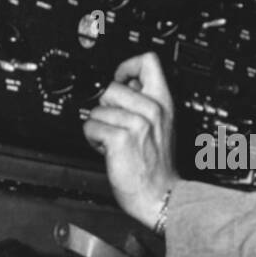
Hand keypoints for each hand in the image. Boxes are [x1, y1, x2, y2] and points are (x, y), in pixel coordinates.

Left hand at [82, 53, 178, 229]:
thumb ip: (145, 103)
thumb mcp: (161, 126)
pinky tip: (107, 149)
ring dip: (99, 125)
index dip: (127, 66)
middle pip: (112, 86)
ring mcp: (137, 123)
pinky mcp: (120, 138)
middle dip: (106, 105)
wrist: (161, 195)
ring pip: (97, 109)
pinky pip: (91, 126)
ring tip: (113, 140)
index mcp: (164, 102)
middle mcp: (152, 110)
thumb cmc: (157, 166)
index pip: (148, 61)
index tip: (121, 79)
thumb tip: (124, 85)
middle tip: (115, 124)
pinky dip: (93, 139)